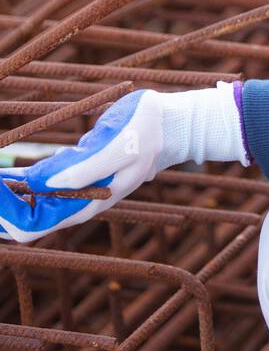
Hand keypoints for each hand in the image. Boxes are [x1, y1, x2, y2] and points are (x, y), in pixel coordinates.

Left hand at [0, 82, 246, 242]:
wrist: (170, 125)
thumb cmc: (147, 133)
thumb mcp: (118, 147)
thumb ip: (82, 168)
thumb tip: (41, 184)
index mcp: (88, 202)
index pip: (33, 225)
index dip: (6, 213)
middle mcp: (79, 201)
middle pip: (26, 220)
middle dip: (3, 207)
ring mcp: (78, 189)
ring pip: (30, 205)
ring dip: (7, 196)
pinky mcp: (78, 173)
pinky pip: (41, 186)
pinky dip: (20, 182)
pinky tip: (5, 173)